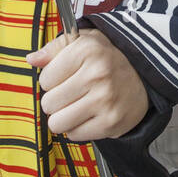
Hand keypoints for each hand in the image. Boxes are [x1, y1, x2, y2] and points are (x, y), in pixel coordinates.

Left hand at [26, 30, 148, 140]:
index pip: (44, 79)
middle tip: (73, 92)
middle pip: (48, 104)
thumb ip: (55, 48)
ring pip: (57, 124)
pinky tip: (91, 114)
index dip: (52, 78)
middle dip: (56, 100)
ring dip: (64, 117)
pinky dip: (79, 127)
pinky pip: (74, 135)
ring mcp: (104, 101)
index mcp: (87, 50)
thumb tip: (32, 59)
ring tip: (79, 104)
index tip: (66, 75)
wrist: (145, 75)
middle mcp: (96, 75)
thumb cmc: (110, 58)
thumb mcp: (85, 41)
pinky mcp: (110, 123)